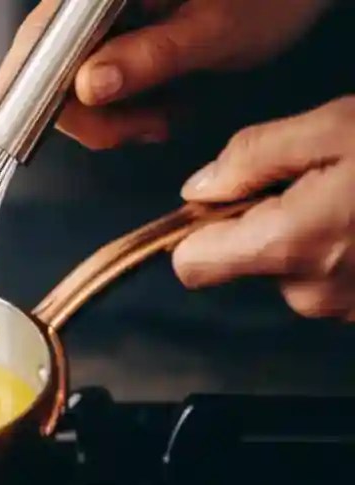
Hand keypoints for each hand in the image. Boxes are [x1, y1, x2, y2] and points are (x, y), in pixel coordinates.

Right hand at [0, 0, 332, 149]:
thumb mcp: (216, 31)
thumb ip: (150, 56)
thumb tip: (86, 88)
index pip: (41, 39)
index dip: (9, 89)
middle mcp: (91, 1)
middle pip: (48, 69)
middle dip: (90, 116)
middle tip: (143, 131)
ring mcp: (98, 18)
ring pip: (69, 85)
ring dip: (111, 118)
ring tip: (163, 116)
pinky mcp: (111, 37)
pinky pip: (91, 83)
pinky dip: (121, 108)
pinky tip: (159, 105)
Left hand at [172, 97, 354, 319]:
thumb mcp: (334, 127)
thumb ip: (254, 155)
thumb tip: (197, 189)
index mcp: (289, 245)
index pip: (191, 265)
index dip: (197, 230)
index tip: (226, 199)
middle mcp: (311, 293)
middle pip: (244, 263)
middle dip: (267, 224)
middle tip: (319, 184)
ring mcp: (343, 311)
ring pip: (289, 272)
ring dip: (308, 237)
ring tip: (351, 200)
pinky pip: (329, 282)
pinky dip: (340, 253)